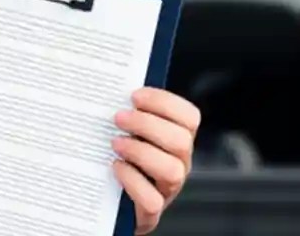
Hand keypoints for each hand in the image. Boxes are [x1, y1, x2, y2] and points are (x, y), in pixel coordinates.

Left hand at [112, 87, 200, 233]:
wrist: (109, 200)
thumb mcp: (127, 131)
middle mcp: (178, 163)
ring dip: (140, 152)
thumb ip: (128, 112)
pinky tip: (116, 167)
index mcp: (177, 138)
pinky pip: (152, 200)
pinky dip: (132, 180)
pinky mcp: (150, 211)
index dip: (164, 102)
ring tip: (115, 144)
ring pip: (172, 170)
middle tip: (118, 118)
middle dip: (147, 124)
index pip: (189, 116)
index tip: (134, 96)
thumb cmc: (119, 156)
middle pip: (181, 141)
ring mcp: (167, 189)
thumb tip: (111, 87)